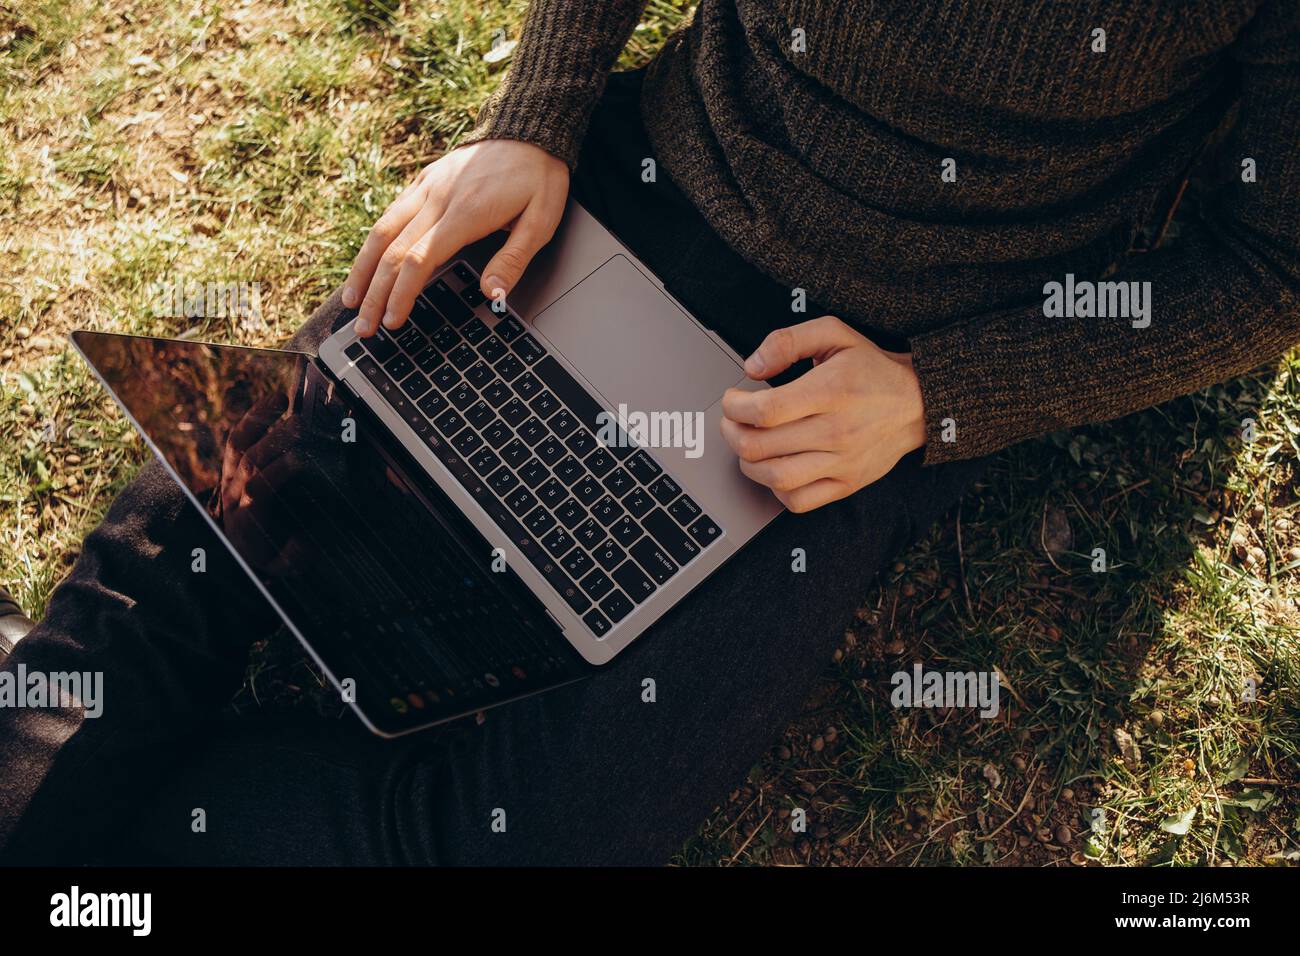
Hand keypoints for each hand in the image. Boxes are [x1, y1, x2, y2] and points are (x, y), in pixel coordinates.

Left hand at [217, 392, 310, 573]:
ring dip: (261, 419)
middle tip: (305, 425)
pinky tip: (276, 400)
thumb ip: (294, 558)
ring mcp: (230, 475)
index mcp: (247, 516)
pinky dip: (255, 416)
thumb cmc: (267, 551)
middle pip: (251, 459)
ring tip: (284, 400)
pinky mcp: (232, 463)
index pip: (258, 488)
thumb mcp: (282, 566)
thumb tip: (305, 542)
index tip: (304, 461)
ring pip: (240, 443)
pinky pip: (238, 435)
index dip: (278, 472)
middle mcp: (234, 492)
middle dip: (276, 440)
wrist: (238, 546)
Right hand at [343, 139, 568, 335]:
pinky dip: (372, 243)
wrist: (530, 129)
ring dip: (362, 269)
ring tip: (351, 300)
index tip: (392, 320)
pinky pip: (390, 214)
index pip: (420, 259)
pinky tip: (366, 264)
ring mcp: (427, 188)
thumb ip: (513, 260)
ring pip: (382, 230)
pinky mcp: (424, 181)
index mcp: (465, 212)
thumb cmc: (538, 177)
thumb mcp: (541, 221)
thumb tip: (490, 295)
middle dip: (374, 294)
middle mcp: (437, 198)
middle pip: (393, 251)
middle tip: (363, 327)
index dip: (401, 293)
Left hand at [720, 316, 927, 512]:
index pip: (766, 410)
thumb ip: (788, 341)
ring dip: (748, 463)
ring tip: (748, 445)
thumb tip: (753, 366)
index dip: (735, 407)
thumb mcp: (834, 334)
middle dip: (732, 433)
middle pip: (762, 446)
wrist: (917, 403)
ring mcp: (842, 461)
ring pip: (776, 477)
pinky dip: (777, 489)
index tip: (733, 400)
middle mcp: (837, 430)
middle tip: (732, 421)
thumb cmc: (871, 369)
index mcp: (831, 391)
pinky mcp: (847, 483)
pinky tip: (776, 467)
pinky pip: (799, 500)